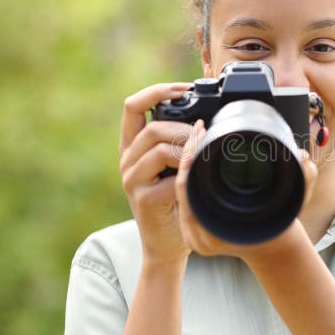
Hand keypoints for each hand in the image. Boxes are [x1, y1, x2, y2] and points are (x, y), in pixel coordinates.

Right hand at [118, 82, 205, 264]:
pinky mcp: (143, 198)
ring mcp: (132, 179)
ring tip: (200, 161)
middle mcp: (128, 160)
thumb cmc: (177, 202)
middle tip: (204, 139)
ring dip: (188, 149)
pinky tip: (195, 181)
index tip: (184, 88)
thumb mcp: (176, 165)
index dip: (157, 91)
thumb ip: (180, 142)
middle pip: (153, 126)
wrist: (168, 245)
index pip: (133, 106)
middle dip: (184, 128)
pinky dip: (189, 172)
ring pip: (160, 146)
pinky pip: (170, 175)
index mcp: (134, 146)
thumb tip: (206, 117)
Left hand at [174, 141, 318, 261]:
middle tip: (198, 129)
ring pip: (180, 185)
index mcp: (213, 231)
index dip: (190, 159)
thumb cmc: (279, 227)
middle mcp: (198, 233)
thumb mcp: (295, 201)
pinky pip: (184, 189)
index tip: (199, 136)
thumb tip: (303, 158)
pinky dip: (188, 167)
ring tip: (197, 133)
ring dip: (186, 157)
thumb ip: (304, 179)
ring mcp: (192, 228)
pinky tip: (195, 148)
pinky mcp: (193, 218)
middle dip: (187, 152)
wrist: (271, 247)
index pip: (188, 188)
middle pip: (180, 184)